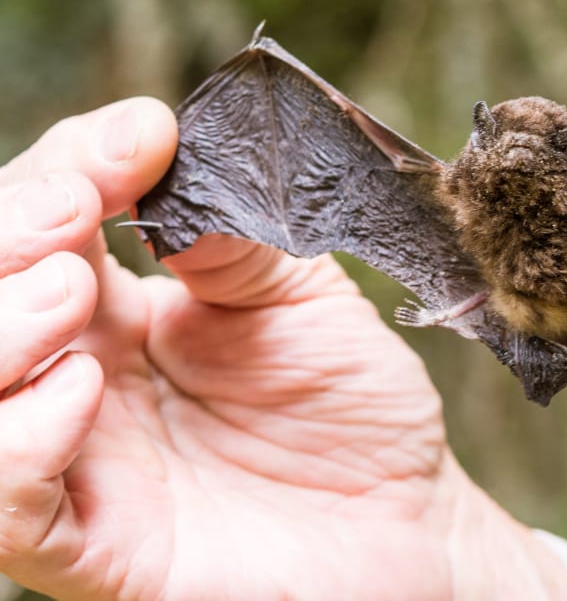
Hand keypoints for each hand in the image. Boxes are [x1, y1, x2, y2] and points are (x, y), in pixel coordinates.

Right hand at [0, 100, 566, 599]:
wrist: (409, 513)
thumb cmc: (355, 407)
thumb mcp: (301, 298)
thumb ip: (233, 241)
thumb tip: (166, 172)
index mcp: (123, 315)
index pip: (42, 223)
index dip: (68, 167)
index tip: (143, 135)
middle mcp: (81, 381)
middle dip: (5, 231)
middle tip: (75, 204)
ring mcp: (83, 462)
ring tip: (71, 284)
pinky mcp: (100, 547)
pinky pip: (10, 505)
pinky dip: (19, 439)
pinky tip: (84, 386)